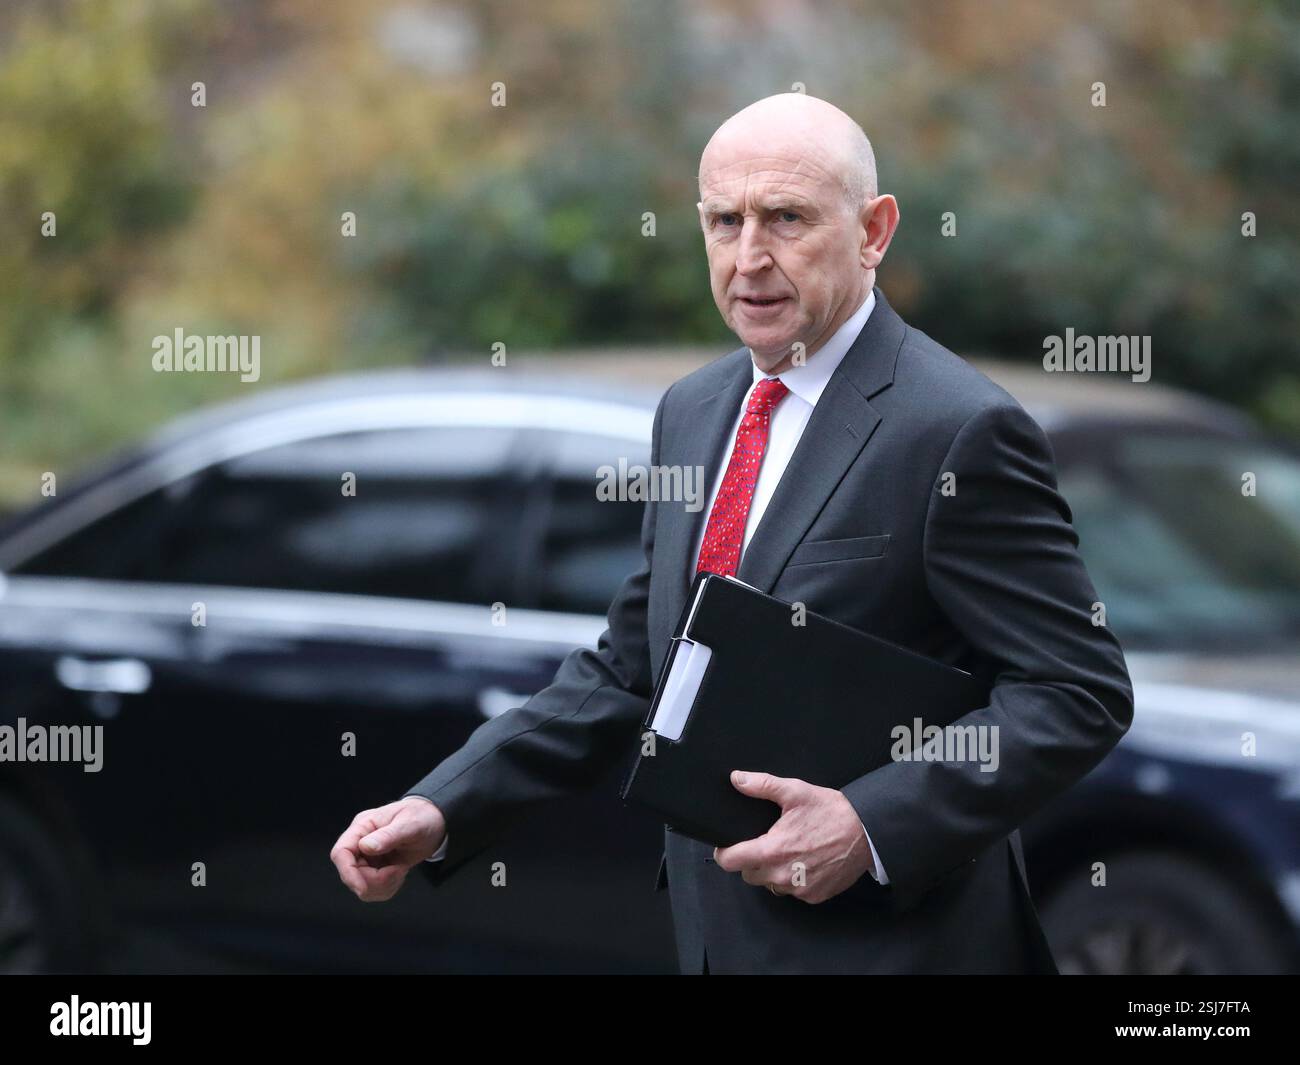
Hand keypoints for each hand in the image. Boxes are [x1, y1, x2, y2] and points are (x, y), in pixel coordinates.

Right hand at [331, 796, 446, 901]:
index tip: (363, 887)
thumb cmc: (422, 816)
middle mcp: (360, 842)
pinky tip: (399, 873)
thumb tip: (365, 847)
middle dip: (374, 880)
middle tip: (399, 871)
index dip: (348, 872)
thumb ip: (388, 835)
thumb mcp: (410, 824)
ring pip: (361, 885)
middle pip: (351, 873)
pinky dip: (387, 888)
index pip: (341, 852)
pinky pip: (373, 889)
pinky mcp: (376, 868)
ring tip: (401, 870)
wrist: (435, 823)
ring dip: (382, 885)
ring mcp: (367, 857)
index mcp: (363, 827)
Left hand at [712, 771, 874, 903]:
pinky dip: (794, 880)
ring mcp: (799, 889)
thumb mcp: (795, 791)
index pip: (730, 862)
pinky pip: (793, 892)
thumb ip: (762, 785)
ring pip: (770, 885)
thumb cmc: (830, 811)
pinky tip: (806, 862)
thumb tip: (737, 779)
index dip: (724, 853)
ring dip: (773, 872)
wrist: (866, 832)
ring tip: (790, 851)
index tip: (727, 847)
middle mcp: (782, 875)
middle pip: (749, 874)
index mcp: (773, 850)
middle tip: (769, 842)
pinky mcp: (814, 896)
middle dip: (752, 860)